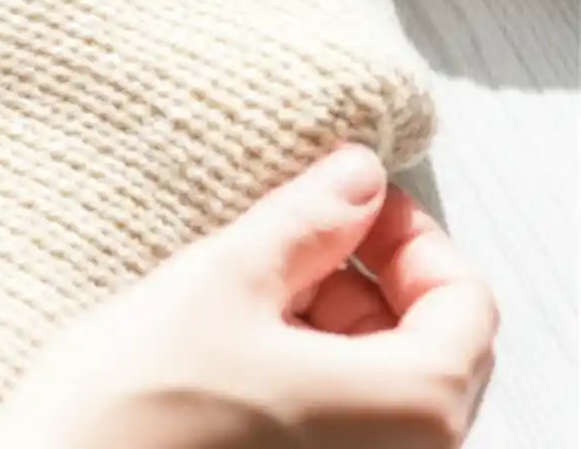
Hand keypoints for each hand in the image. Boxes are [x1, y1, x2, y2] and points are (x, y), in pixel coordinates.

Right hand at [0, 145, 497, 448]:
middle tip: (292, 235)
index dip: (408, 232)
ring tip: (246, 285)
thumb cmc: (132, 410)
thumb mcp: (223, 283)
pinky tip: (231, 338)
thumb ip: (306, 221)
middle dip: (364, 275)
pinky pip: (333, 418)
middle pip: (426, 343)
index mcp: (409, 410)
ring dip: (326, 318)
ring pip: (375, 381)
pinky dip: (300, 365)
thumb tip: (355, 178)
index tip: (349, 199)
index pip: (463, 299)